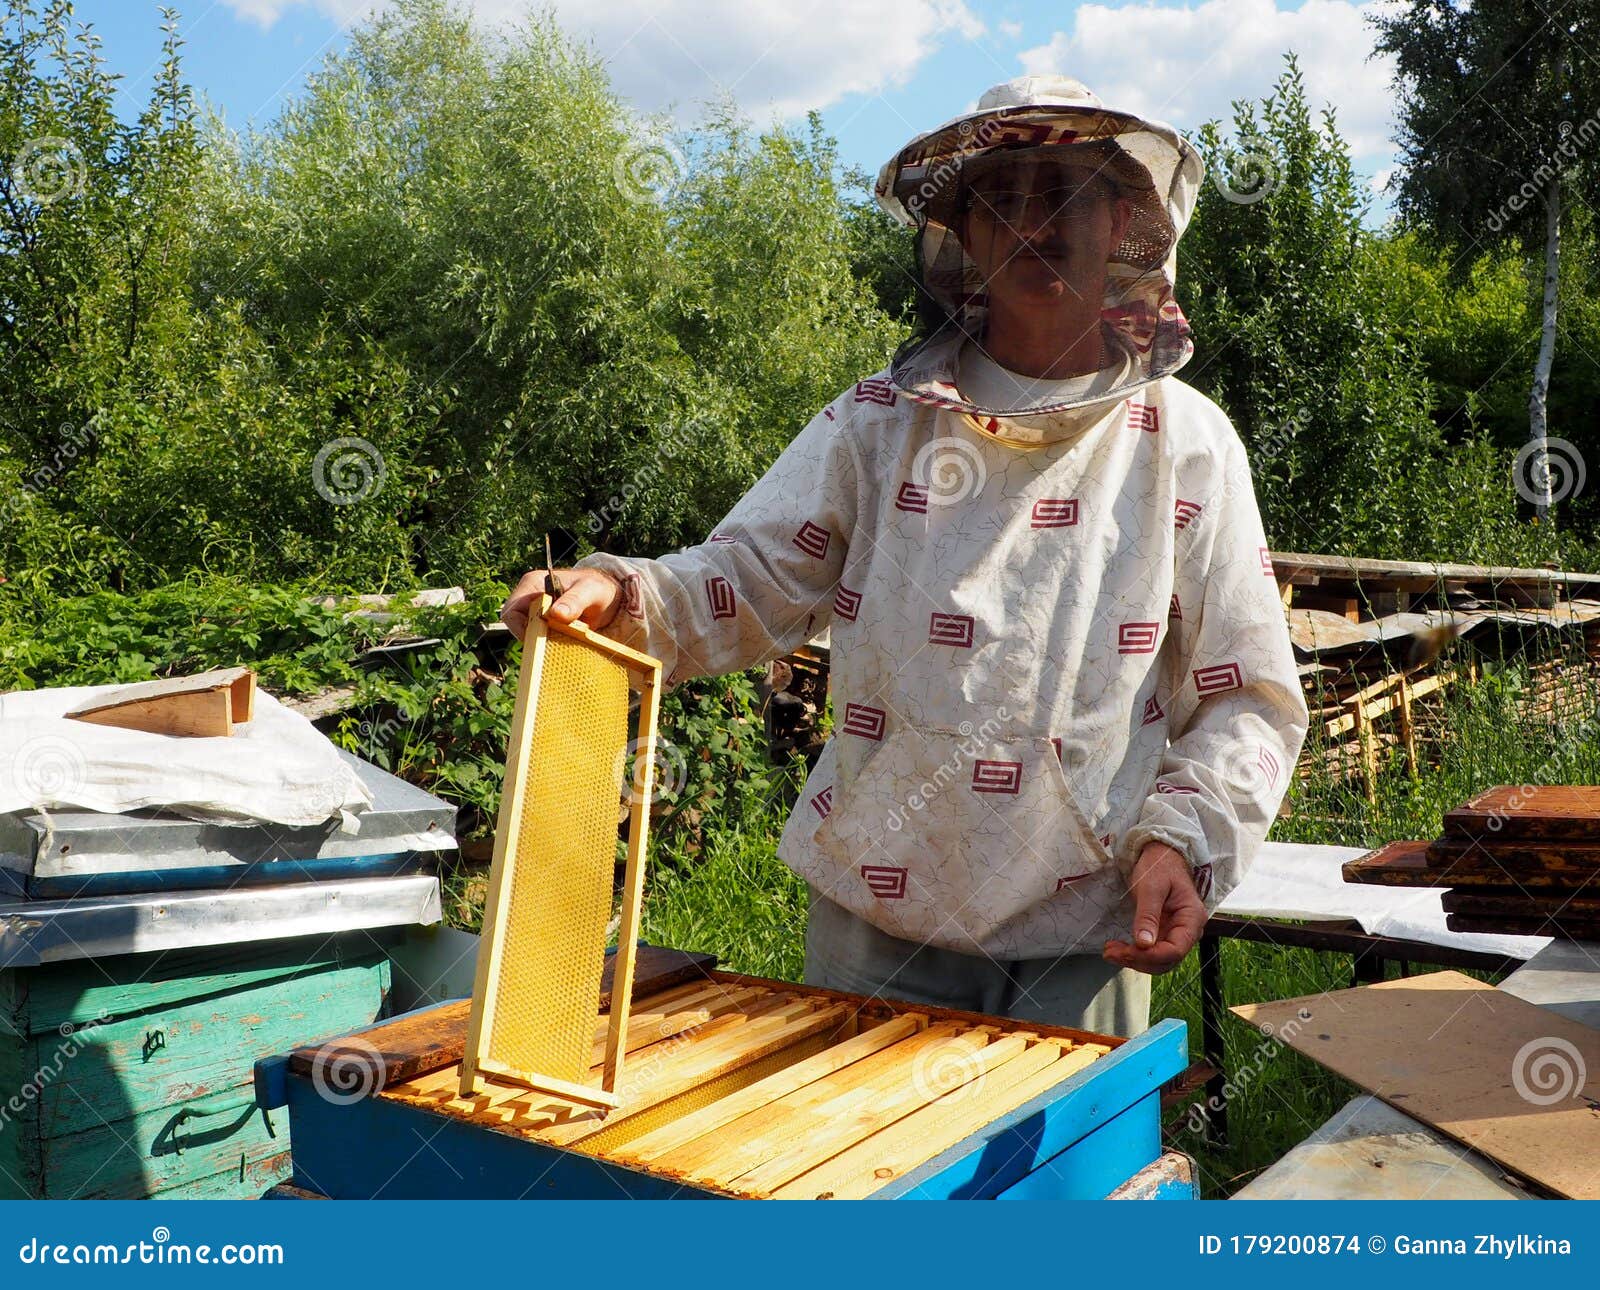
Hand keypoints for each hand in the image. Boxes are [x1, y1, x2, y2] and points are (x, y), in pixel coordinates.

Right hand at [501, 567, 621, 639]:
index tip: (540, 639)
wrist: (608, 597)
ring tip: (564, 640)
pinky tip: (564, 643)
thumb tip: (556, 614)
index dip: (520, 627)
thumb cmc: (597, 587)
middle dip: (532, 637)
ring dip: (542, 642)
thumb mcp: (591, 591)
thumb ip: (575, 600)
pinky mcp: (543, 625)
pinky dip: (548, 644)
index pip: (512, 610)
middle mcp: (529, 597)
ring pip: (526, 634)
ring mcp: (534, 612)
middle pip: (515, 624)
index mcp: (533, 583)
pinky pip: (538, 638)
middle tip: (555, 643)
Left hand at [1102, 842, 1206, 974]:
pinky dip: (1135, 954)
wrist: (1161, 856)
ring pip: (1159, 960)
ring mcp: (1176, 933)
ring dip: (1135, 960)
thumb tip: (1143, 943)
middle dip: (1138, 960)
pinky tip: (1119, 949)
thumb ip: (1148, 915)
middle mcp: (1188, 931)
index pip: (1175, 950)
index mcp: (1192, 918)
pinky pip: (1152, 952)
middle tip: (1111, 952)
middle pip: (1167, 959)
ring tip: (1110, 952)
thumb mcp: (1151, 887)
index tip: (1126, 952)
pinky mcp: (1164, 933)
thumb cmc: (1159, 866)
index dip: (1151, 956)